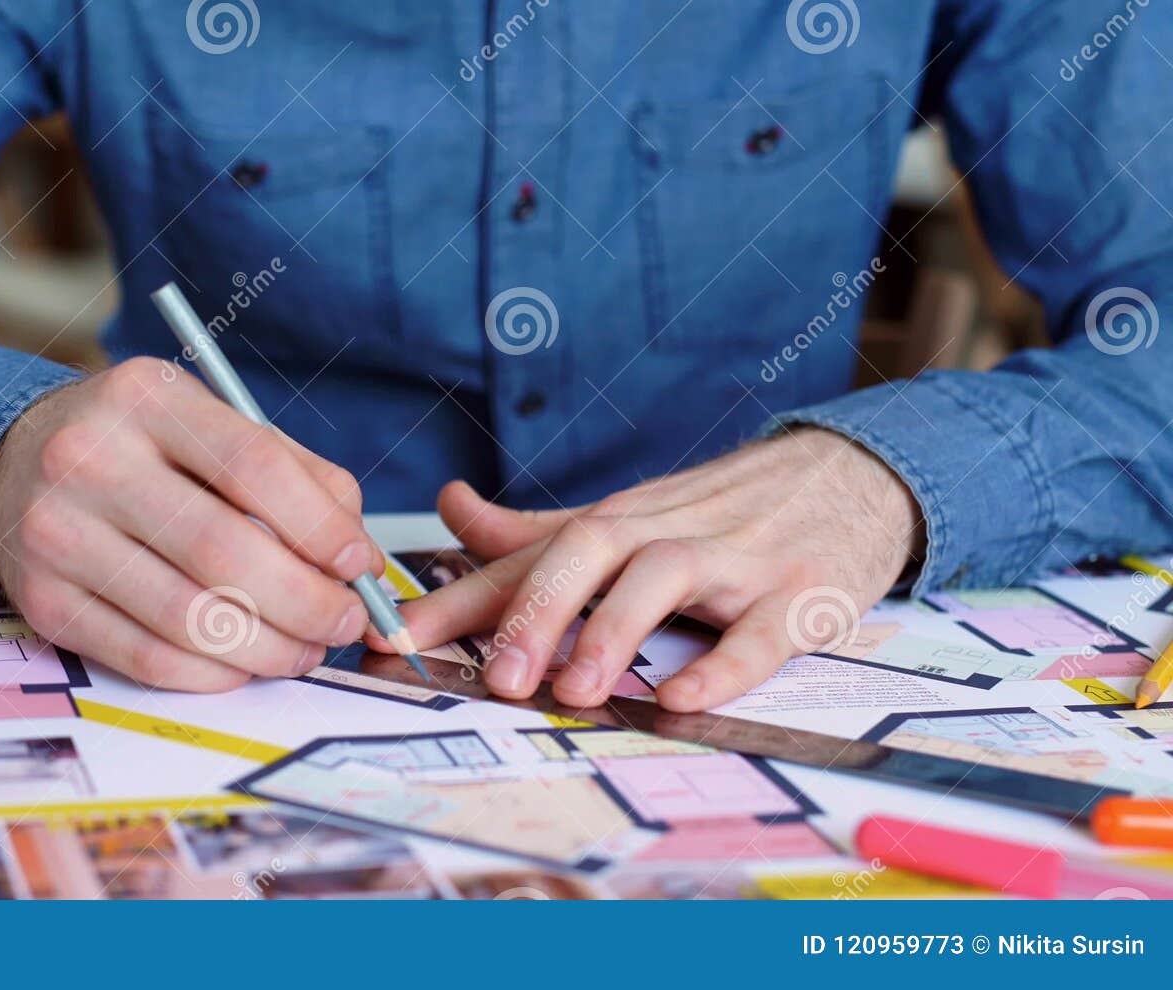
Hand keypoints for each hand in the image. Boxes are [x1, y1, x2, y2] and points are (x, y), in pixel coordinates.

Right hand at [0, 357, 378, 691]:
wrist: (7, 460)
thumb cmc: (133, 444)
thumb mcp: (204, 422)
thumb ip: (291, 472)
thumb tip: (356, 552)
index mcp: (146, 400)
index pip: (253, 465)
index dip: (320, 525)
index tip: (359, 563)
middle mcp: (92, 461)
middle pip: (224, 550)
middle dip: (306, 601)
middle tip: (345, 620)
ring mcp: (60, 535)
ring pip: (188, 616)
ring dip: (268, 648)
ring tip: (305, 648)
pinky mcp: (44, 601)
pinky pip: (146, 656)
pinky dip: (212, 673)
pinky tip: (243, 663)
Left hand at [382, 428, 923, 711]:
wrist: (853, 479)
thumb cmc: (723, 513)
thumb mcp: (629, 516)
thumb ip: (537, 532)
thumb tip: (449, 508)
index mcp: (618, 521)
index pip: (526, 555)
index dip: (460, 598)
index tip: (396, 638)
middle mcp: (667, 530)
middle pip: (589, 548)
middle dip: (536, 611)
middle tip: (499, 677)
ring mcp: (735, 558)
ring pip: (665, 576)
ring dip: (616, 630)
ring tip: (577, 689)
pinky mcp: (799, 593)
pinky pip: (761, 630)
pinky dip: (723, 665)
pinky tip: (683, 697)